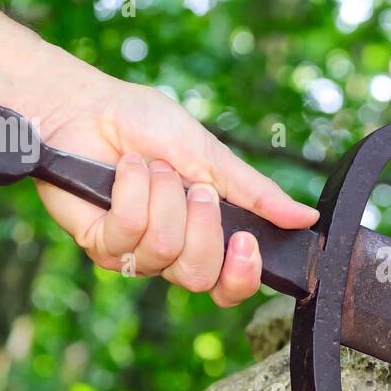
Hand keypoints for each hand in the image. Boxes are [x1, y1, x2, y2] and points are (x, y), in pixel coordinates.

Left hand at [0, 46, 317, 304]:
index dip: (242, 276)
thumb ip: (256, 192)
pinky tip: (125, 169)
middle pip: (200, 277)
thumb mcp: (210, 155)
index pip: (231, 285)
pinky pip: (127, 234)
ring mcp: (133, 252)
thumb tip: (306, 217)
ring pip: (164, 254)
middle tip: (192, 186)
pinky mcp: (98, 243)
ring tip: (152, 167)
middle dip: (200, 226)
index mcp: (205, 234)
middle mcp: (171, 251)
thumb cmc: (143, 124)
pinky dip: (131, 192)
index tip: (245, 241)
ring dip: (163, 199)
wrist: (85, 105)